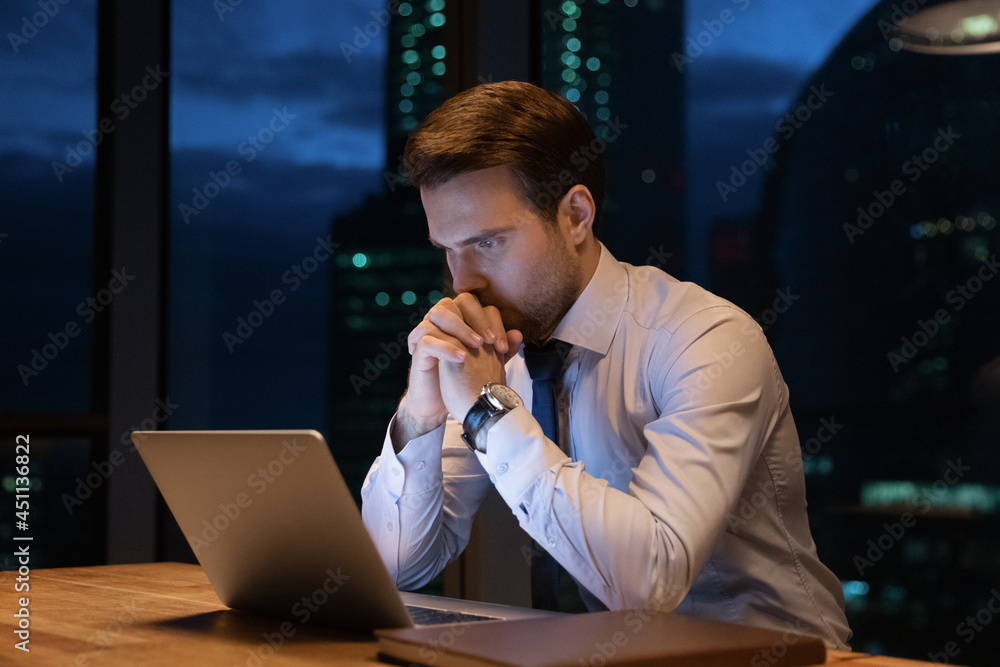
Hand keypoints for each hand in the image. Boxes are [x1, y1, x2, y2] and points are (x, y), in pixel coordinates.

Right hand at [392, 293, 521, 449]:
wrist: (439, 402)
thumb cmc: (461, 379)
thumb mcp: (485, 362)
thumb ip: (501, 348)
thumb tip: (518, 334)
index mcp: (460, 319)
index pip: (478, 305)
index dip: (493, 321)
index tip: (503, 347)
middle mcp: (443, 320)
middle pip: (458, 302)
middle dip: (477, 318)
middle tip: (490, 340)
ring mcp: (427, 331)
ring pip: (439, 313)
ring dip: (460, 327)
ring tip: (477, 345)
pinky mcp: (416, 348)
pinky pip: (427, 339)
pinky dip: (445, 347)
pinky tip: (461, 358)